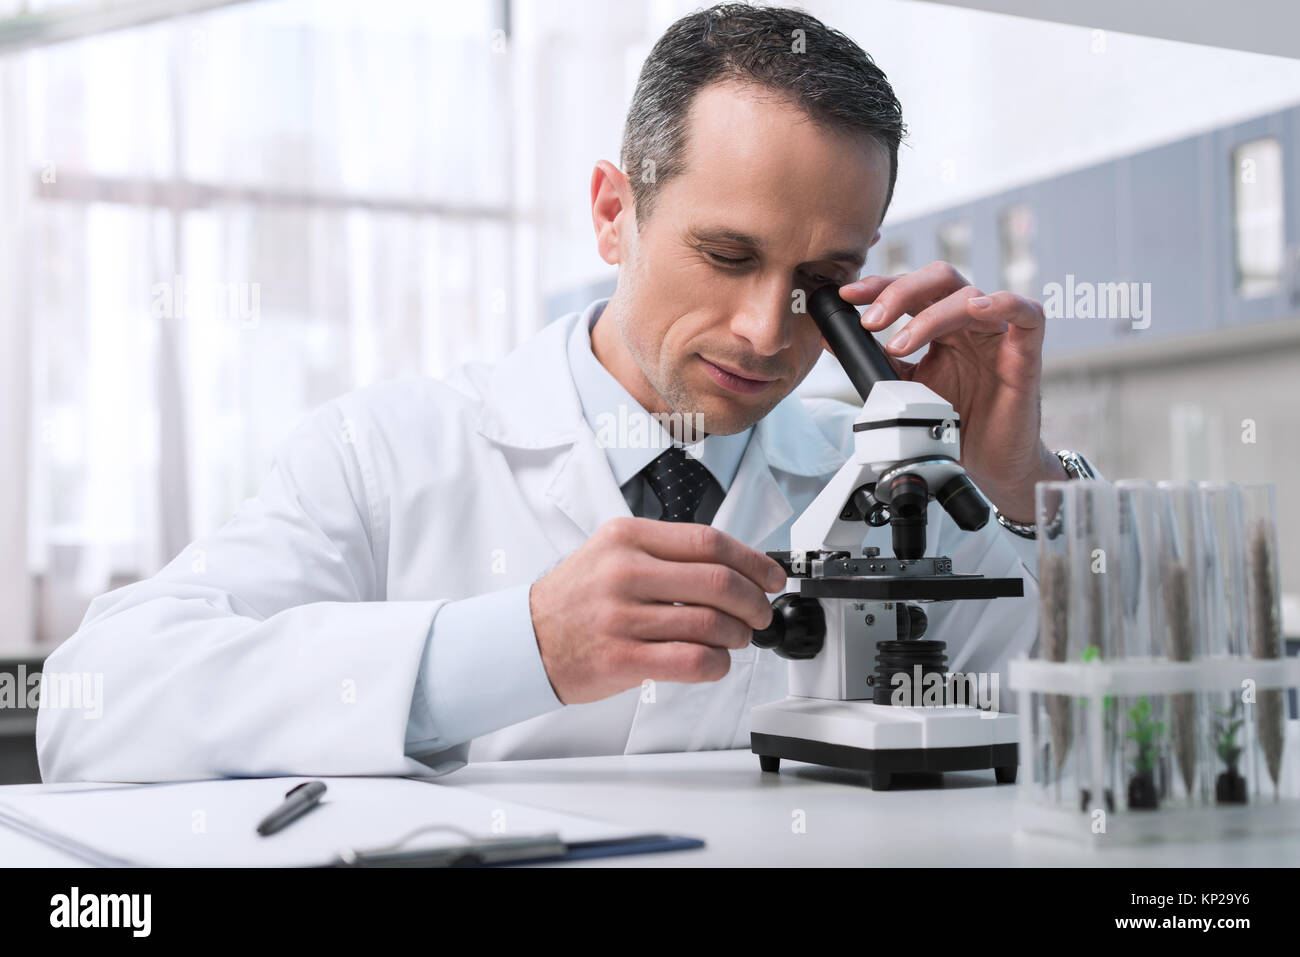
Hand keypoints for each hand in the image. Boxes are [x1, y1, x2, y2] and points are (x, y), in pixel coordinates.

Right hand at [529, 517, 786, 704]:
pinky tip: (715, 662)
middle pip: (718, 581)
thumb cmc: (575, 599)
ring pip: (711, 623)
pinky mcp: (622, 658)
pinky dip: (717, 664)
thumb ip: (665, 553)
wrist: (525, 640)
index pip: (709, 542)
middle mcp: (625, 571)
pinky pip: (692, 660)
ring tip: (735, 640)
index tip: (771, 576)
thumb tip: (732, 566)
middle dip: (754, 601)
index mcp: (627, 538)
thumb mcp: (611, 553)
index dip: (753, 561)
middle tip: (760, 613)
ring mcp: (622, 615)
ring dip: (738, 636)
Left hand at [836, 261, 1065, 523]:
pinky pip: (1026, 312)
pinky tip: (977, 309)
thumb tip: (834, 338)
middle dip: (898, 292)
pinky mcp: (1026, 351)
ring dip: (929, 316)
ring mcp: (998, 333)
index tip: (846, 295)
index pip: (911, 289)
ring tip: (900, 344)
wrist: (987, 466)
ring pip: (969, 295)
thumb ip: (878, 361)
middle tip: (870, 321)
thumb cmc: (954, 426)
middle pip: (938, 279)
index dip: (880, 286)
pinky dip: (1003, 302)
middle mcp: (969, 322)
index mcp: (941, 325)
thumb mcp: (906, 389)